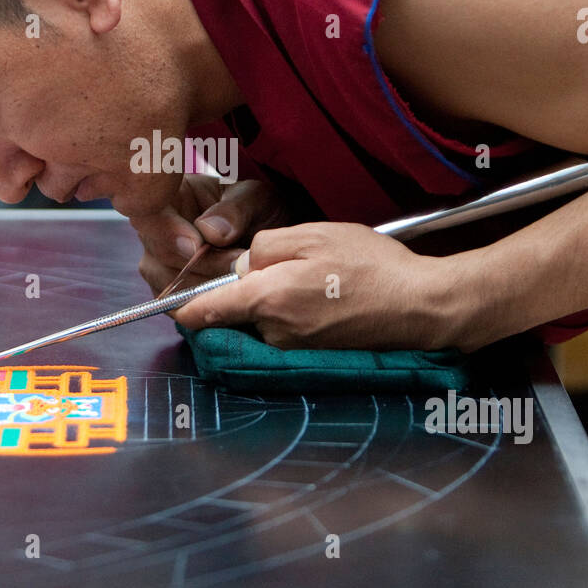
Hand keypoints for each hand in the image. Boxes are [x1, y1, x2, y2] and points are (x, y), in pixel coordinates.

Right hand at [130, 175, 288, 295]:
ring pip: (169, 287)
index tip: (197, 247)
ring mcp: (158, 265)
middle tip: (238, 264)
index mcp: (168, 196)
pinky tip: (232, 292)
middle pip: (159, 257)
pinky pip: (179, 307)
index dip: (167, 233)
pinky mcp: (170, 294)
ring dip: (208, 287)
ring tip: (240, 275)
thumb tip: (210, 233)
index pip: (148, 214)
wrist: (266, 237)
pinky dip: (207, 304)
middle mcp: (154, 232)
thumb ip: (234, 210)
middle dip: (202, 266)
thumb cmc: (257, 209)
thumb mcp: (254, 198)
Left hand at [173, 222, 460, 350]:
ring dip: (270, 297)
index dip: (181, 303)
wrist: (419, 306)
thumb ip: (264, 247)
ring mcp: (291, 347)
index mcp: (266, 298)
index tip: (168, 297)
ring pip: (259, 317)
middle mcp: (272, 331)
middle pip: (232, 310)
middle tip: (277, 261)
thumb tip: (241, 264)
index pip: (202, 311)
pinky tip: (321, 292)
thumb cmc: (370, 265)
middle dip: (240, 287)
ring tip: (312, 275)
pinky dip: (290, 310)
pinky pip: (282, 328)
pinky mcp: (309, 353)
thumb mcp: (312, 234)